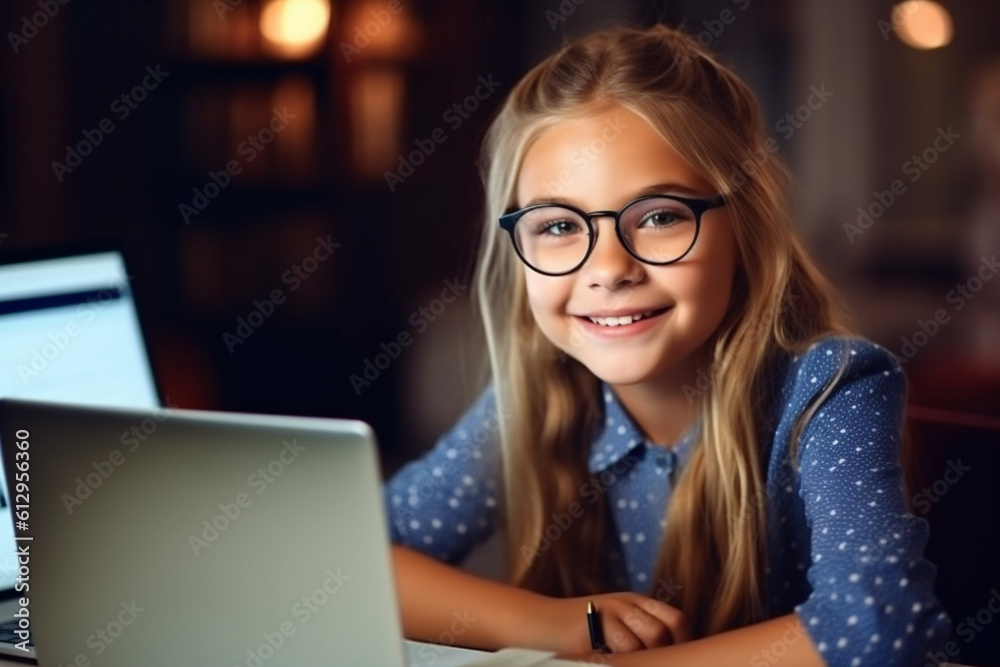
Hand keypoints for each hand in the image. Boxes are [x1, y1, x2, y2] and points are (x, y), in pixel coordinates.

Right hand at [530, 592, 689, 655]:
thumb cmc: (573, 633)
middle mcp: (624, 603)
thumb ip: (636, 634)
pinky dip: (626, 658)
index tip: (678, 661)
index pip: (675, 619)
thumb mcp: (610, 626)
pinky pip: (624, 646)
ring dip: (644, 655)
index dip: (683, 642)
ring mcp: (608, 611)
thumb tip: (668, 657)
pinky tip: (613, 661)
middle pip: (664, 629)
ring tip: (629, 661)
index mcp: (633, 603)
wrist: (533, 623)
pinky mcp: (593, 625)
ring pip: (649, 637)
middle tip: (653, 663)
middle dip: (665, 652)